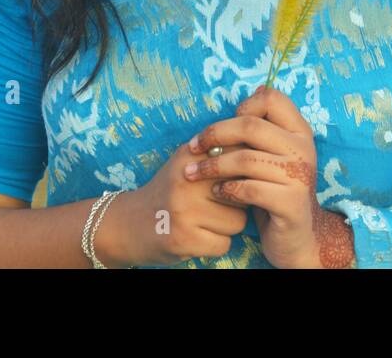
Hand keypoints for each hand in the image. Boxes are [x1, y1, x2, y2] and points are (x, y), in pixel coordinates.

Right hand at [114, 139, 248, 266]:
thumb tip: (262, 147)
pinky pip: (225, 244)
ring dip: (228, 226)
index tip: (244, 178)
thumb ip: (219, 152)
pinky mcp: (184, 239)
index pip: (239, 155)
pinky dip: (217, 244)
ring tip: (207, 221)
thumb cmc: (170, 191)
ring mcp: (184, 210)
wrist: (129, 225)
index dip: (248, 169)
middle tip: (220, 204)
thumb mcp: (187, 162)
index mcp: (190, 154)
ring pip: (238, 221)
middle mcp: (187, 179)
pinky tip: (200, 237)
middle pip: (244, 190)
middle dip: (239, 201)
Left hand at [185, 85, 355, 268]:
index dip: (244, 106)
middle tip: (192, 147)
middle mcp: (304, 148)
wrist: (296, 235)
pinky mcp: (291, 203)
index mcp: (299, 131)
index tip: (224, 124)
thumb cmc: (274, 190)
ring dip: (212, 166)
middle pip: (251, 126)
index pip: (272, 98)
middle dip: (215, 134)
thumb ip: (261, 130)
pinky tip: (218, 192)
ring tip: (194, 173)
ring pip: (246, 159)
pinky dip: (227, 189)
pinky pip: (250, 189)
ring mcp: (300, 176)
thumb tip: (252, 91)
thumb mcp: (270, 155)